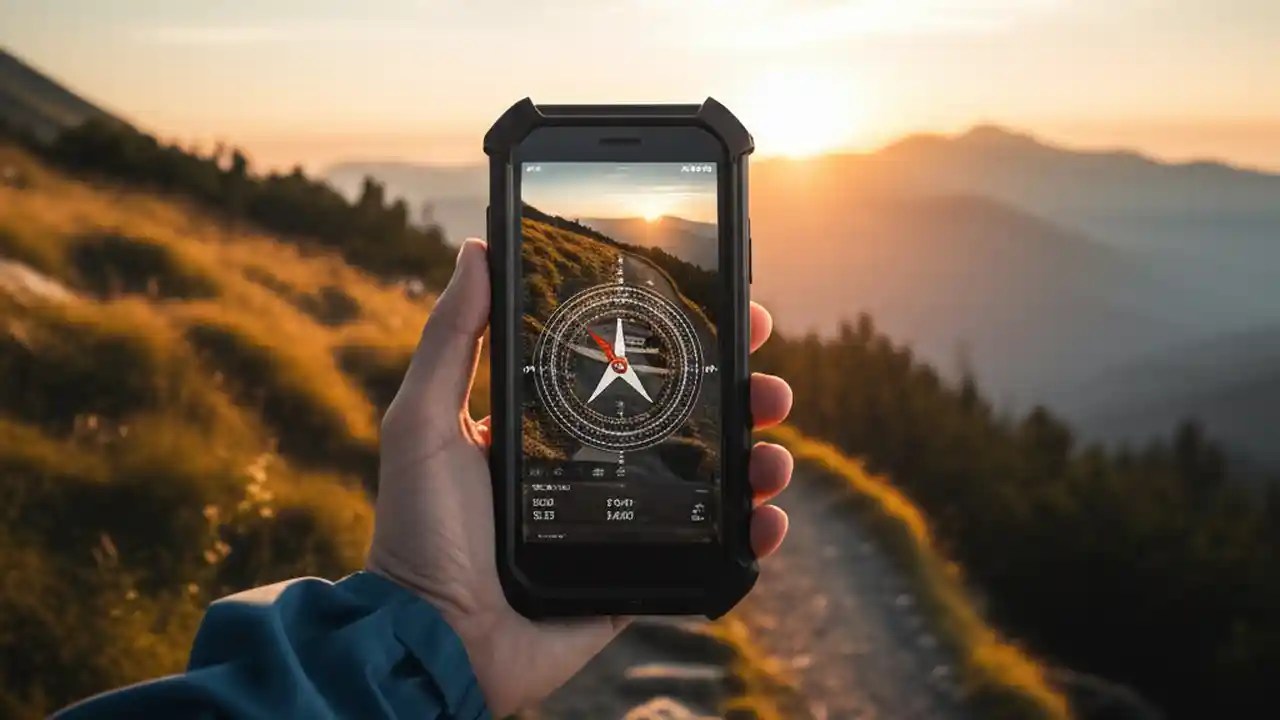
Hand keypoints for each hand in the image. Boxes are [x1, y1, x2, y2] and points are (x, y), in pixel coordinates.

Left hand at [367, 239, 794, 715]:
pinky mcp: (645, 572)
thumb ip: (451, 339)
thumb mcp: (424, 422)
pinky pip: (713, 548)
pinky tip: (768, 517)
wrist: (435, 639)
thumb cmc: (421, 530)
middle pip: (691, 416)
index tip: (731, 306)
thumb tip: (475, 251)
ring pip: (715, 478)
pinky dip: (754, 531)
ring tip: (773, 453)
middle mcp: (601, 465)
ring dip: (758, 457)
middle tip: (767, 381)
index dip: (688, 336)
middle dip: (742, 391)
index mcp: (556, 423)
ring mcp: (629, 520)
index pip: (635, 367)